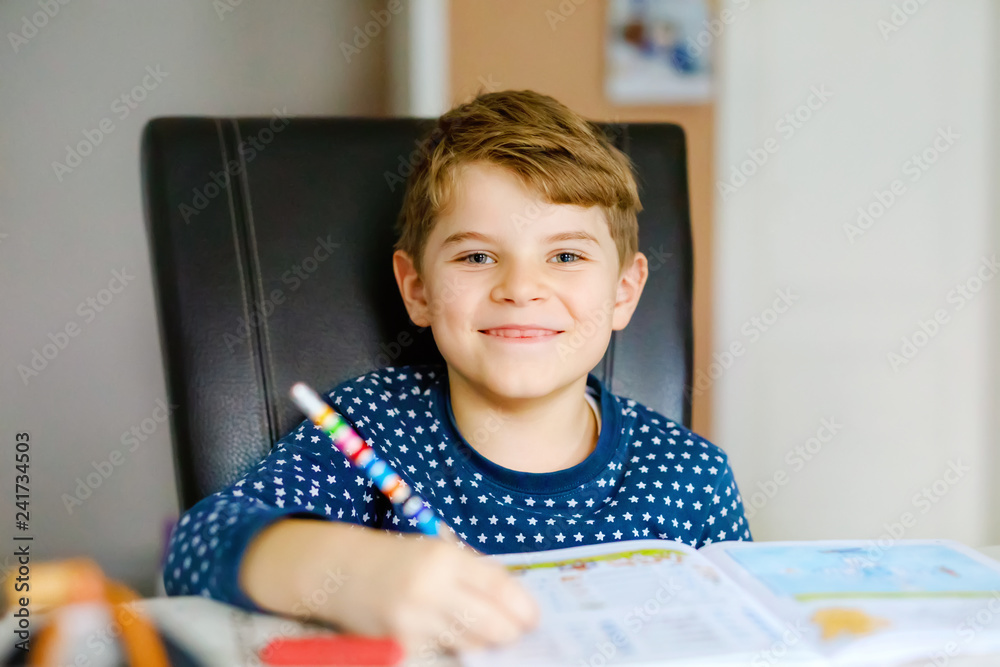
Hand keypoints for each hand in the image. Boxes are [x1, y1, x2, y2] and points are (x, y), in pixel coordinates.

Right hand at [323, 527, 540, 657]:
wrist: (342, 573)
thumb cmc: (399, 559)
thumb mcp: (438, 552)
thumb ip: (475, 573)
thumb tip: (517, 603)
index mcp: (445, 559)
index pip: (499, 588)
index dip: (524, 607)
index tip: (534, 617)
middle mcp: (431, 589)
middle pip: (492, 624)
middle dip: (510, 631)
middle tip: (515, 631)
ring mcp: (415, 622)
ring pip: (472, 644)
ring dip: (483, 640)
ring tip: (481, 629)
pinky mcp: (402, 646)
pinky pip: (444, 653)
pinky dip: (452, 647)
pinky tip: (445, 632)